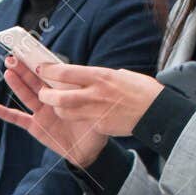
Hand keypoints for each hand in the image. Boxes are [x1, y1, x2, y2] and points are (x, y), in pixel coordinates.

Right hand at [0, 56, 109, 168]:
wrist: (91, 151)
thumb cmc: (94, 126)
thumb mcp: (93, 107)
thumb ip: (87, 93)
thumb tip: (95, 77)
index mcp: (64, 92)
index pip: (50, 74)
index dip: (40, 62)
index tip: (30, 50)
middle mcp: (51, 100)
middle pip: (34, 81)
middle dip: (24, 69)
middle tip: (12, 57)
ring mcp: (42, 112)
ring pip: (27, 95)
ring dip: (17, 84)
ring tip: (8, 72)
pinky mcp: (36, 127)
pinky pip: (18, 119)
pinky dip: (6, 113)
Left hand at [32, 62, 162, 137]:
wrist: (156, 112)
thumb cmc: (141, 90)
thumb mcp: (120, 75)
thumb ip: (101, 77)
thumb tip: (88, 75)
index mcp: (99, 76)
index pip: (65, 72)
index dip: (48, 71)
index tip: (39, 68)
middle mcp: (95, 93)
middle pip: (59, 96)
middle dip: (46, 95)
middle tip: (43, 93)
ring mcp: (96, 111)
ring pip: (65, 112)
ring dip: (58, 109)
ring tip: (57, 106)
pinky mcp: (100, 125)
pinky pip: (81, 121)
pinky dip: (77, 118)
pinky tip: (78, 116)